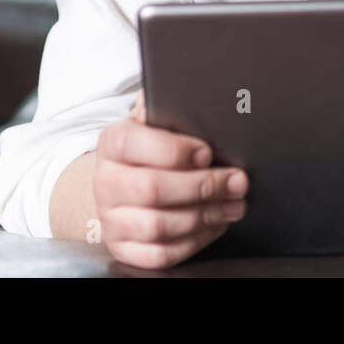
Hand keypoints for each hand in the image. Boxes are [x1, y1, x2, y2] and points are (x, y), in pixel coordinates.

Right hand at [92, 88, 249, 268]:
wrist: (120, 186)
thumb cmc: (148, 150)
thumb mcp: (153, 122)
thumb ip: (167, 106)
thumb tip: (191, 89)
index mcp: (113, 142)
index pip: (135, 143)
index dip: (175, 150)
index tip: (207, 152)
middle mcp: (106, 181)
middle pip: (152, 188)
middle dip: (204, 186)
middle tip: (237, 181)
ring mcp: (111, 218)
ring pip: (158, 225)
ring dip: (206, 216)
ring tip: (234, 204)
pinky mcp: (123, 248)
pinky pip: (160, 253)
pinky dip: (195, 241)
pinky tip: (215, 224)